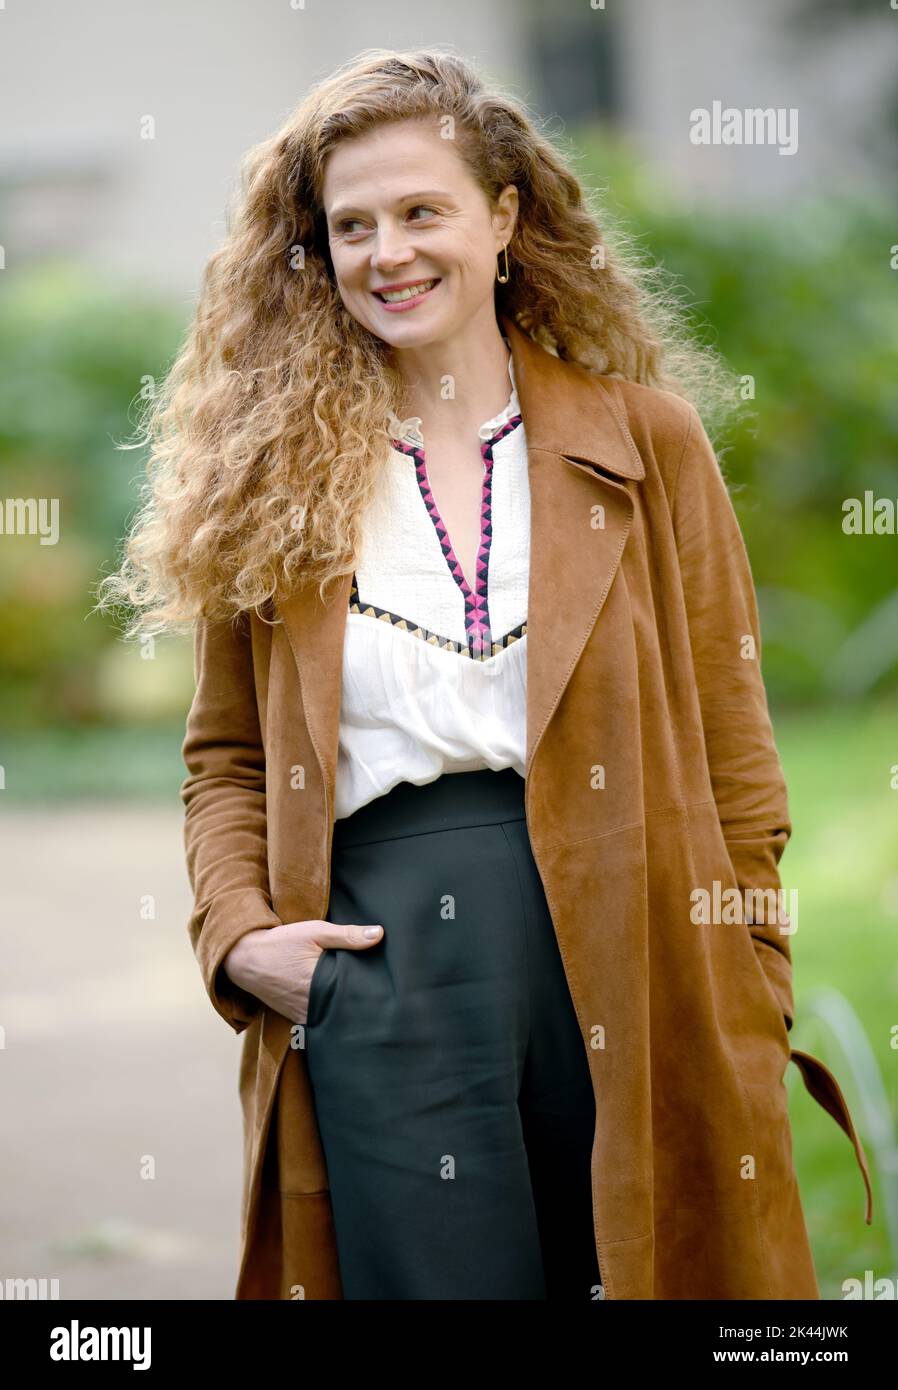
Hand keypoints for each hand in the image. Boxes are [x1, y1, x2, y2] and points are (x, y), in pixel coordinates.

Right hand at [222, 919, 383, 1024]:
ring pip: (334, 1018)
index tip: (387, 989)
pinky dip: (331, 1013)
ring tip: (366, 1002)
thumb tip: (379, 934)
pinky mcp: (296, 1019)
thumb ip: (347, 935)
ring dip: (346, 1010)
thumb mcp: (314, 932)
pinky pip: (320, 1020)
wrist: (244, 958)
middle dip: (362, 1003)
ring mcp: (303, 1016)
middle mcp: (311, 1008)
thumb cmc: (281, 943)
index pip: (355, 997)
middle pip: (346, 1010)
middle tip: (382, 997)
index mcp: (319, 986)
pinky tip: (341, 1004)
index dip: (372, 993)